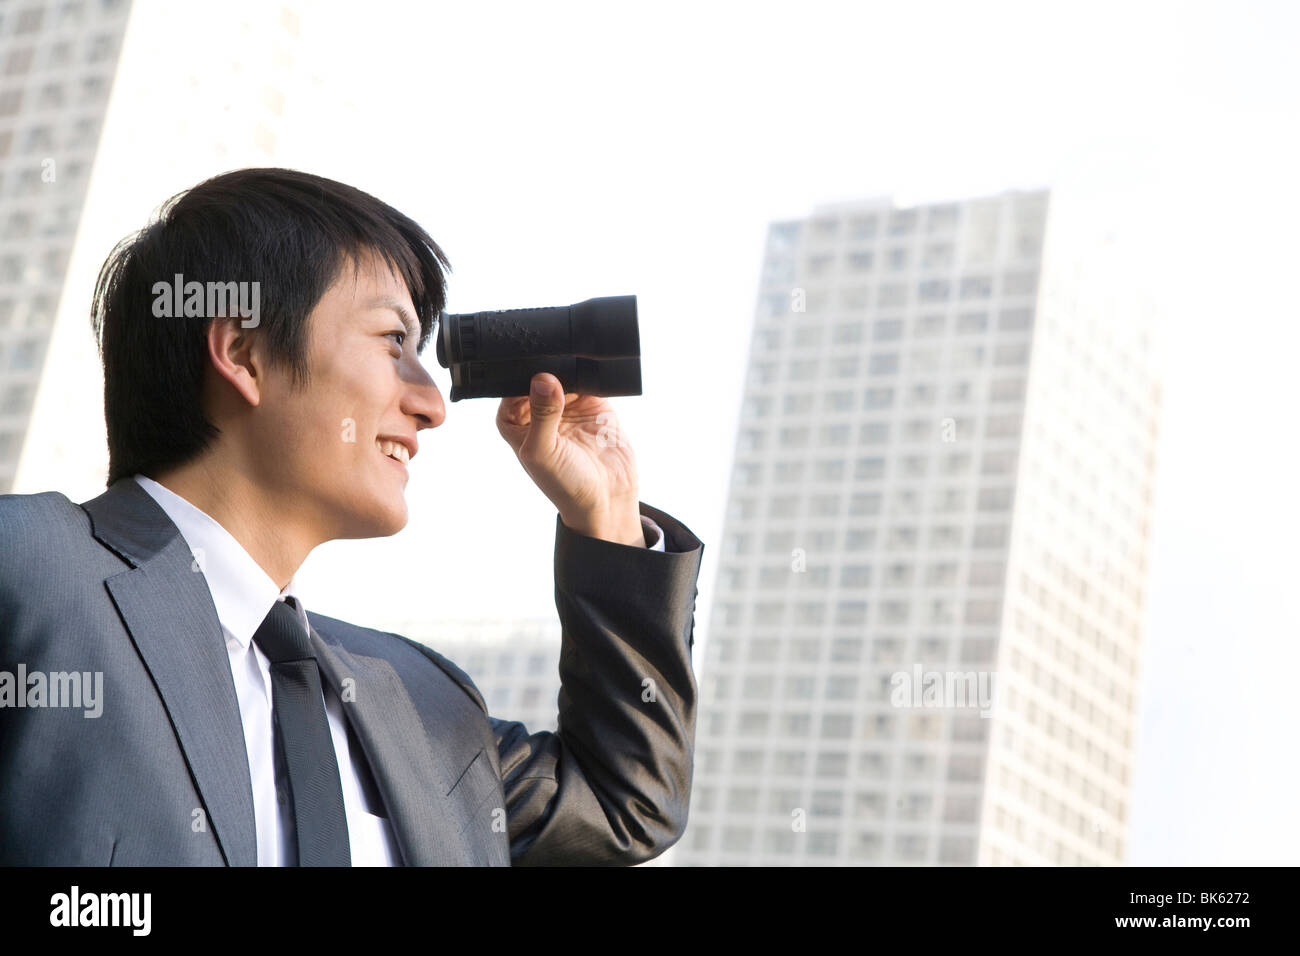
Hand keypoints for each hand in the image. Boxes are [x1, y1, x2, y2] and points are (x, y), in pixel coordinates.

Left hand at [496, 372, 642, 544]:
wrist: (607, 500)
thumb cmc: (565, 486)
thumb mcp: (544, 452)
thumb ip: (541, 414)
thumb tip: (543, 379)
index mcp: (514, 420)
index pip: (511, 385)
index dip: (522, 375)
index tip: (537, 372)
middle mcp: (537, 409)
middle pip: (538, 374)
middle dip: (549, 368)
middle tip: (561, 370)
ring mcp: (566, 404)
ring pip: (564, 372)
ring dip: (571, 367)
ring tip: (579, 373)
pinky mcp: (593, 402)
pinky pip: (589, 377)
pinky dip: (591, 373)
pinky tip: (594, 375)